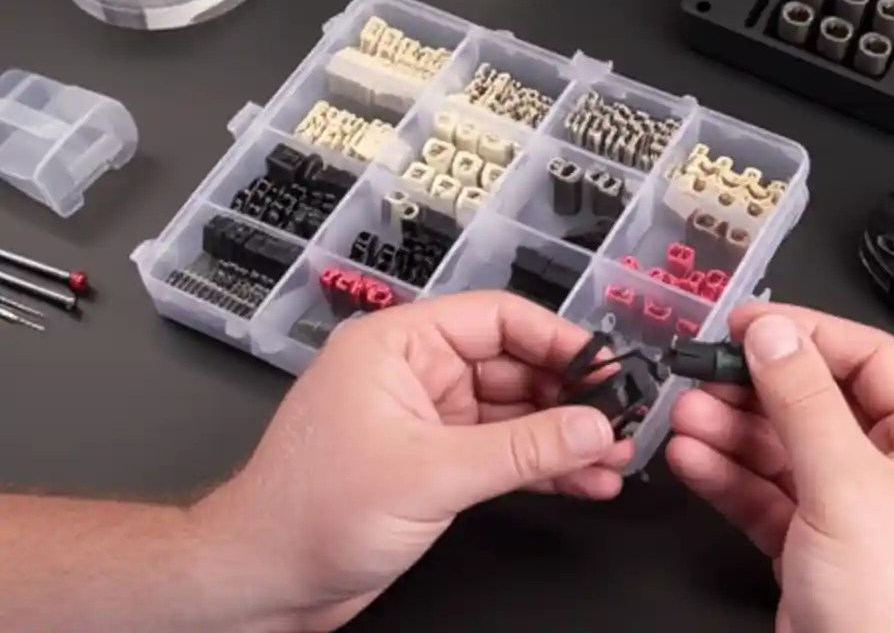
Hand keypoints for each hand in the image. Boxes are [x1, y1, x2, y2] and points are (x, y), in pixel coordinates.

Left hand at [191, 292, 632, 629]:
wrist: (264, 581)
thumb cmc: (315, 512)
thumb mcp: (432, 474)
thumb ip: (523, 450)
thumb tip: (595, 428)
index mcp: (399, 345)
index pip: (496, 319)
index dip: (557, 340)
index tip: (608, 369)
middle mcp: (415, 374)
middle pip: (513, 367)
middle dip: (570, 397)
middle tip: (623, 421)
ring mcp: (427, 421)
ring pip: (514, 415)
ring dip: (563, 438)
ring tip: (615, 459)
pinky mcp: (434, 464)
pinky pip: (502, 454)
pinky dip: (541, 467)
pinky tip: (585, 482)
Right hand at [667, 304, 893, 632]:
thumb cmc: (893, 610)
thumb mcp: (845, 484)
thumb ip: (803, 401)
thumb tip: (775, 334)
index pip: (870, 361)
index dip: (808, 335)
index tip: (750, 324)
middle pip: (818, 402)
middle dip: (755, 388)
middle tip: (705, 369)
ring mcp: (851, 510)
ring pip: (782, 448)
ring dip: (731, 429)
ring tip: (685, 413)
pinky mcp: (810, 545)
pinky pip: (764, 492)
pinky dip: (727, 475)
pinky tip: (691, 457)